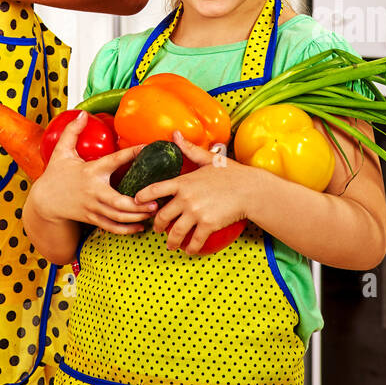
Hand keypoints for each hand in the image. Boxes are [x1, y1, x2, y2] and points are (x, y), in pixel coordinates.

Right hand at [28, 112, 153, 234]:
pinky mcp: (92, 219)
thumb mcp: (61, 151)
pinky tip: (140, 226)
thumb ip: (72, 131)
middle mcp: (94, 191)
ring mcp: (93, 208)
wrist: (44, 201)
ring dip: (138, 217)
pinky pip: (112, 227)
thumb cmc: (55, 174)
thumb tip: (81, 114)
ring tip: (154, 212)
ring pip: (118, 217)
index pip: (114, 160)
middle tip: (157, 200)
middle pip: (120, 202)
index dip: (131, 153)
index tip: (147, 147)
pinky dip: (127, 229)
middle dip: (140, 204)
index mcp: (91, 171)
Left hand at [137, 132, 257, 254]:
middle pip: (162, 216)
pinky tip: (190, 250)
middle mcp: (186, 198)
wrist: (250, 189)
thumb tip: (175, 134)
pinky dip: (190, 248)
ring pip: (175, 233)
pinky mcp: (208, 225)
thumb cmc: (230, 173)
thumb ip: (189, 149)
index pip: (156, 190)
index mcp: (183, 182)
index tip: (135, 202)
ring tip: (171, 245)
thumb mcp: (207, 159)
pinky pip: (194, 242)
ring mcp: (196, 213)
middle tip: (158, 230)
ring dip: (171, 242)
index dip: (142, 197)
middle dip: (158, 226)